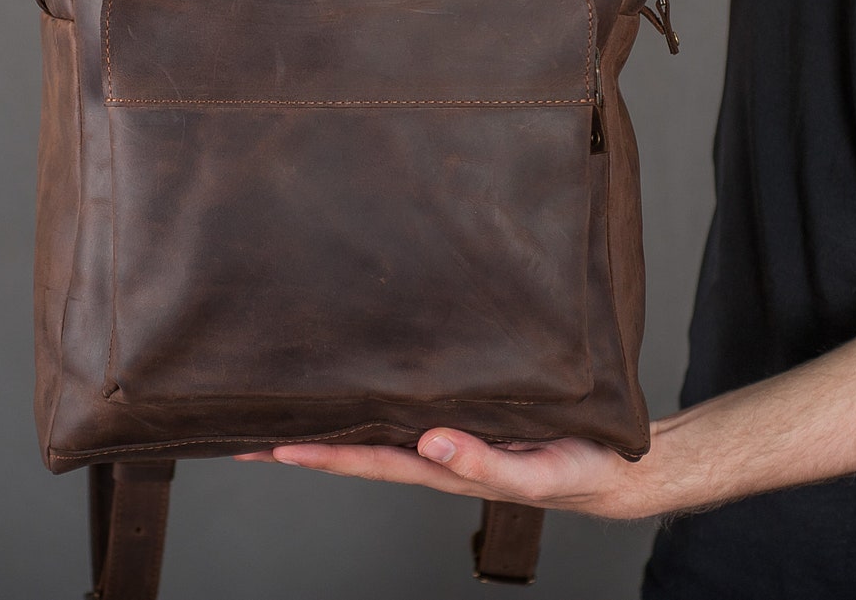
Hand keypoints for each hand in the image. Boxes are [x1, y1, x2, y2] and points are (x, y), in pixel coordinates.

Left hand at [235, 427, 645, 519]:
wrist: (612, 463)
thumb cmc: (574, 468)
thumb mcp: (533, 472)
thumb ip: (483, 462)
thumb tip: (430, 443)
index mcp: (441, 464)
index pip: (366, 458)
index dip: (318, 451)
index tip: (268, 444)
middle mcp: (432, 447)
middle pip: (354, 445)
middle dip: (300, 440)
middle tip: (243, 431)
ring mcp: (444, 431)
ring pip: (373, 427)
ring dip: (328, 420)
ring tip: (280, 406)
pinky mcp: (463, 410)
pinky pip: (403, 405)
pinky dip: (369, 397)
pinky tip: (353, 383)